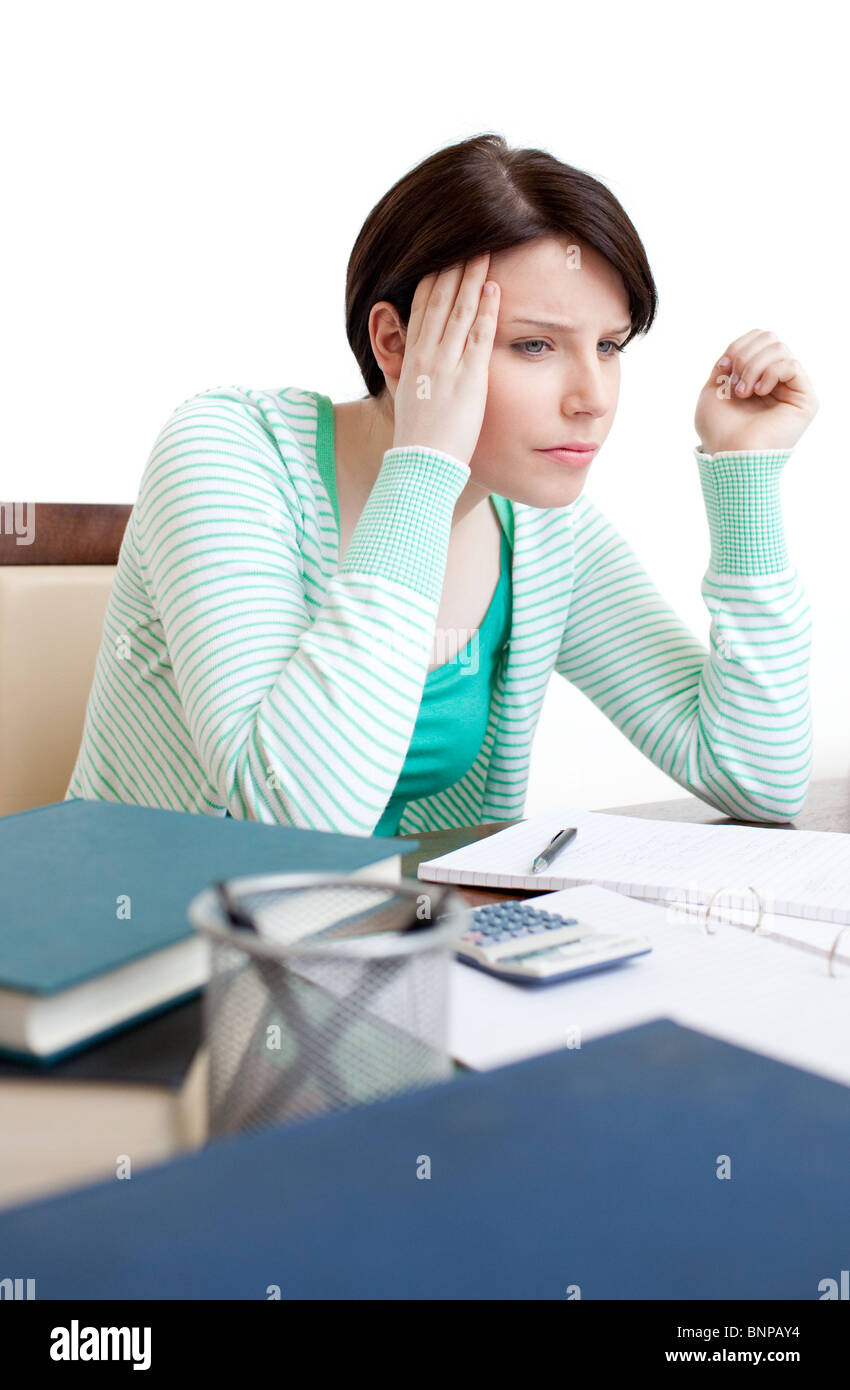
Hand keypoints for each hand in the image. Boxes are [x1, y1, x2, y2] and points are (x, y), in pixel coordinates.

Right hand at [389, 253, 499, 465]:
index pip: (423, 307)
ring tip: (486, 249)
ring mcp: (447, 365)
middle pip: (440, 299)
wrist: (420, 464)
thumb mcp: (409, 397)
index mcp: (413, 358)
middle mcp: (427, 355)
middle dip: (454, 266)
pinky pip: (479, 337)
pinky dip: (486, 310)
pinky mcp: (468, 378)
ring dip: (472, 277)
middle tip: (468, 237)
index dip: (434, 277)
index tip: (444, 255)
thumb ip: (413, 374)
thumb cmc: (419, 440)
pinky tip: (494, 288)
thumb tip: (414, 365)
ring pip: (459, 310)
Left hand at [694, 329, 818, 454]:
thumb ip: (727, 363)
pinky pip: (791, 364)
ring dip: (754, 367)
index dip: (739, 346)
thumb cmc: (719, 430)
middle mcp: (777, 381)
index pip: (758, 339)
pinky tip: (760, 392)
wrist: (730, 456)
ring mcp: (792, 389)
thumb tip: (738, 349)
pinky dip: (770, 373)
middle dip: (745, 355)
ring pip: (780, 348)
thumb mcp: (712, 389)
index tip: (724, 368)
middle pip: (770, 338)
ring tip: (744, 393)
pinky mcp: (805, 399)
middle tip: (735, 384)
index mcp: (757, 377)